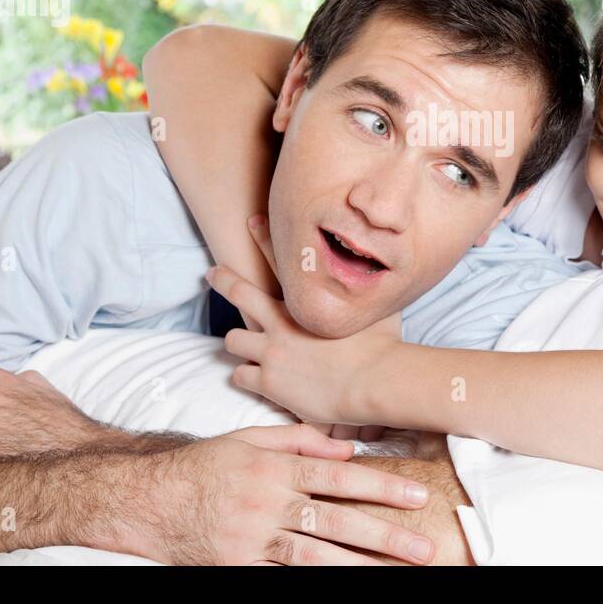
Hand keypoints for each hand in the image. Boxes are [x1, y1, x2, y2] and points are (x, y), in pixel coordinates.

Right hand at [126, 423, 435, 564]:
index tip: (417, 497)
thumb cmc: (203, 466)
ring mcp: (251, 539)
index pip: (339, 478)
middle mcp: (267, 504)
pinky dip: (313, 580)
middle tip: (425, 547)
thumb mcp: (248, 439)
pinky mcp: (237, 566)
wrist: (145, 499)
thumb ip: (299, 441)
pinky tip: (343, 582)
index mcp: (275, 469)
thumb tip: (348, 448)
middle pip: (336, 521)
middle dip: (385, 535)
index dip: (381, 488)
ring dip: (359, 566)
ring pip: (315, 556)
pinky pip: (282, 577)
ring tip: (396, 574)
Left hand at [206, 215, 402, 426]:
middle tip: (212, 273)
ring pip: (233, 340)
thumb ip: (374, 290)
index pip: (279, 260)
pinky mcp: (269, 382)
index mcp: (306, 302)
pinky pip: (240, 376)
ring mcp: (272, 352)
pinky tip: (255, 379)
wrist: (374, 382)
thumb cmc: (382, 346)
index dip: (264, 238)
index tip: (252, 221)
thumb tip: (390, 268)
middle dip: (224, 280)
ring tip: (243, 345)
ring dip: (239, 342)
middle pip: (241, 293)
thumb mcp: (379, 308)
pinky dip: (247, 377)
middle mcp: (282, 323)